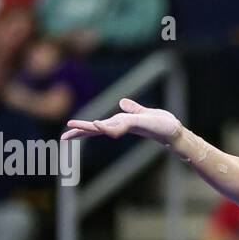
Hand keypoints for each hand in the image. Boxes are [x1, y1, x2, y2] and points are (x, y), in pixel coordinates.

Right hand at [62, 97, 181, 145]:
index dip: (82, 129)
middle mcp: (121, 126)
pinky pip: (119, 125)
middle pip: (96, 129)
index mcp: (119, 123)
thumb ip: (132, 109)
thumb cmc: (161, 123)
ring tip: (72, 127)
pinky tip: (98, 125)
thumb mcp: (143, 113)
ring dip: (88, 128)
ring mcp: (127, 126)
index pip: (97, 126)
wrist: (175, 130)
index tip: (66, 134)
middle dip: (80, 132)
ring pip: (104, 127)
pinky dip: (108, 126)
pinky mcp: (136, 124)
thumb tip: (122, 102)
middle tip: (63, 137)